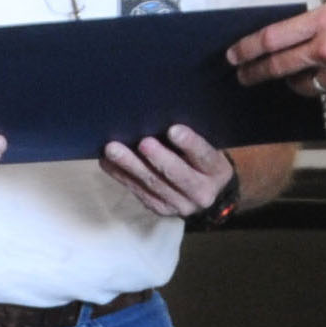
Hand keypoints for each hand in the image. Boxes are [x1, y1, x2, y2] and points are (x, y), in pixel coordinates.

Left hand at [100, 124, 233, 218]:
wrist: (209, 192)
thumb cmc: (203, 160)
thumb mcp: (210, 148)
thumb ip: (192, 139)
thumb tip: (161, 117)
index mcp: (217, 172)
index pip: (204, 156)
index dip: (190, 143)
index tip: (174, 130)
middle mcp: (202, 193)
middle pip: (176, 174)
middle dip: (157, 158)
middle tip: (142, 142)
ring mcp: (180, 204)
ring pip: (153, 184)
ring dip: (130, 166)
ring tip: (113, 150)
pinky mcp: (161, 209)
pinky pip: (139, 191)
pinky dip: (121, 175)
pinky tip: (107, 162)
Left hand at [228, 0, 325, 100]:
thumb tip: (311, 34)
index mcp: (325, 21)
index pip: (273, 37)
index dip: (248, 48)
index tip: (235, 54)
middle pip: (278, 66)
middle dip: (256, 73)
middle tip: (244, 77)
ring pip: (306, 85)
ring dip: (298, 82)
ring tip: (299, 78)